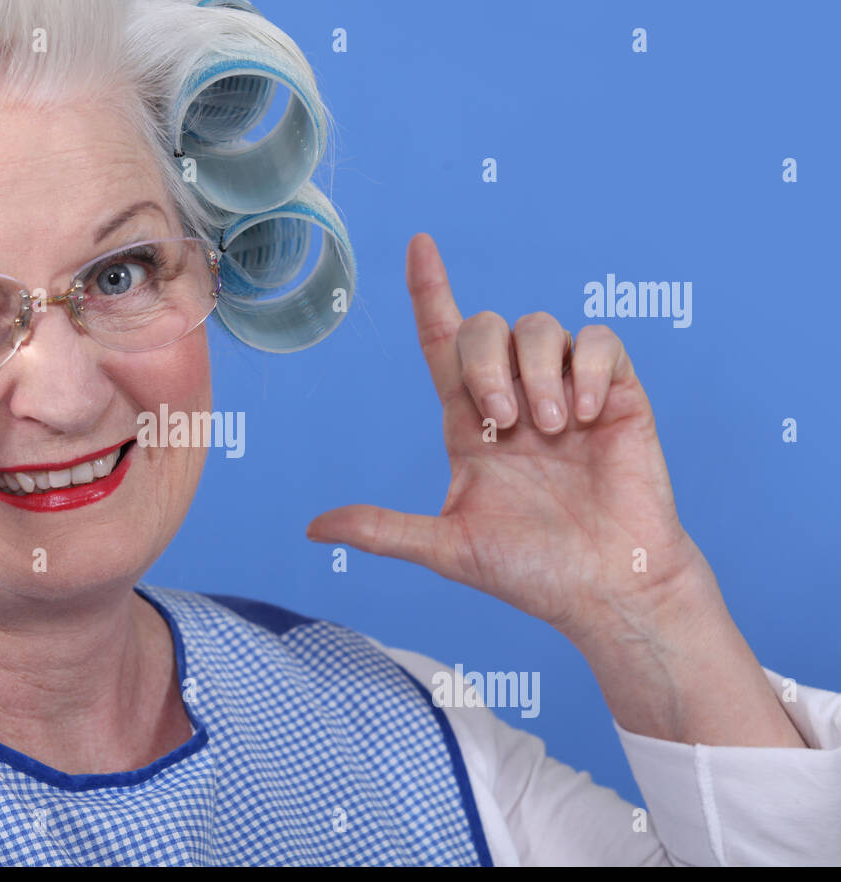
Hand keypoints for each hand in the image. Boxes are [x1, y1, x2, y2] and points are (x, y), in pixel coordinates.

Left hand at [307, 233, 701, 647]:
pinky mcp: (616, 395)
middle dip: (486, 362)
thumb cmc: (532, 572)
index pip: (442, 341)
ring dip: (537, 372)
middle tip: (505, 420)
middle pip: (485, 327)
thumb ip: (383, 529)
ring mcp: (566, 394)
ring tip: (550, 428)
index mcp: (469, 424)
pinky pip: (599, 341)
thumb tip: (311, 528)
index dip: (431, 291)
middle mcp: (514, 399)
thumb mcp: (448, 548)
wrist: (609, 590)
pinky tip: (584, 415)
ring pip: (540, 326)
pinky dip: (588, 367)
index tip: (418, 244)